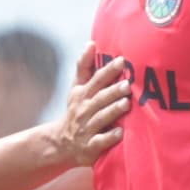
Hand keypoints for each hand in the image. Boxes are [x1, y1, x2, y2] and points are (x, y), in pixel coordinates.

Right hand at [39, 54, 131, 168]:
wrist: (62, 143)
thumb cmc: (77, 110)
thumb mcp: (77, 88)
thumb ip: (84, 67)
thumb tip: (91, 43)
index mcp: (82, 94)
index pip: (96, 80)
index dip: (108, 70)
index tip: (121, 61)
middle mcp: (84, 110)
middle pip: (100, 98)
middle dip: (113, 91)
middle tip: (127, 84)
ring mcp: (86, 128)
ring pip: (101, 118)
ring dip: (113, 111)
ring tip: (126, 104)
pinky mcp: (90, 146)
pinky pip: (100, 141)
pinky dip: (110, 137)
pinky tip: (120, 132)